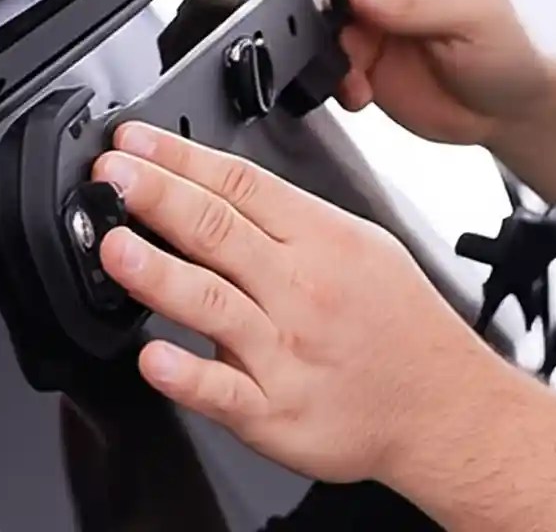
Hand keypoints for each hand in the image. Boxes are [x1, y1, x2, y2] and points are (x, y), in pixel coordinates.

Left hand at [91, 122, 500, 483]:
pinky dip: (187, 374)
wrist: (445, 409)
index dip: (180, 156)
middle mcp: (300, 290)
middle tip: (110, 175)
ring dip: (158, 273)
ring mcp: (285, 353)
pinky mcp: (274, 412)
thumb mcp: (362, 247)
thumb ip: (291, 220)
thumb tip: (218, 188)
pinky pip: (223, 391)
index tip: (133, 142)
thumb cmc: (399, 327)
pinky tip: (154, 357)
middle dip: (157, 195)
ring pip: (212, 302)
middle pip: (219, 230)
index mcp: (321, 240)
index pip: (241, 184)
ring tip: (115, 248)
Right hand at [306, 0, 550, 145]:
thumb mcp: (472, 14)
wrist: (504, 113)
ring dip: (324, 45)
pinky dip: (335, 80)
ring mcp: (368, 26)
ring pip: (319, 23)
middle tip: (322, 19)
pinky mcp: (361, 66)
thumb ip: (415, 1)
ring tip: (353, 67)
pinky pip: (329, 65)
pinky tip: (360, 91)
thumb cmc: (504, 50)